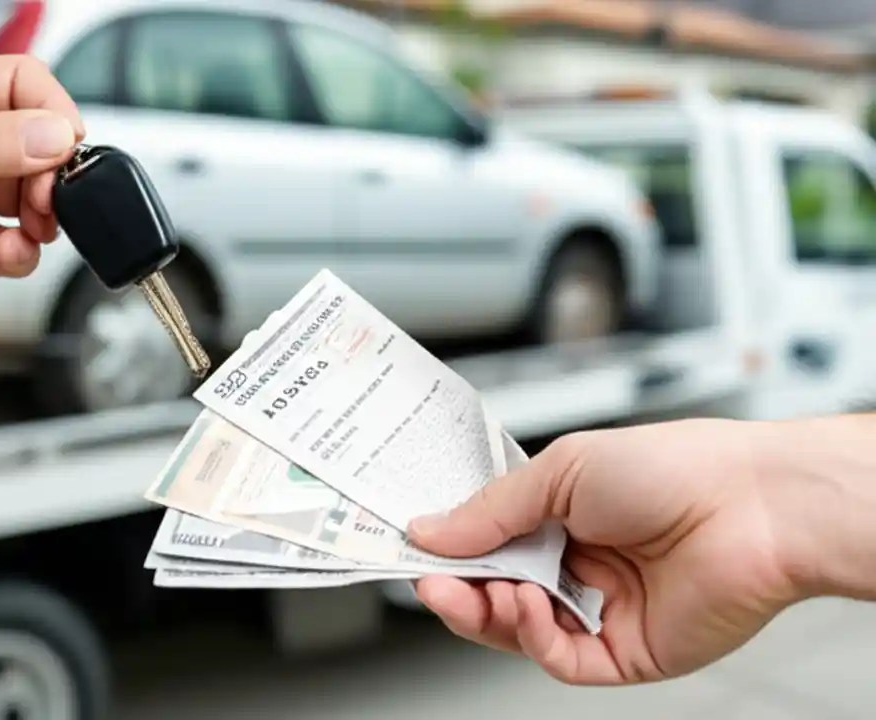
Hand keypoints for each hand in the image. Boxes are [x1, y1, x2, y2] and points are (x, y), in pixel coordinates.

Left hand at [0, 55, 84, 345]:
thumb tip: (51, 134)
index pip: (18, 84)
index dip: (50, 114)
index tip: (62, 152)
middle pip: (34, 144)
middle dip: (52, 173)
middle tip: (49, 203)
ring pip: (28, 198)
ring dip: (44, 217)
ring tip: (32, 233)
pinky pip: (7, 247)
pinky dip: (19, 255)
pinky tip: (5, 257)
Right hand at [407, 419, 806, 684]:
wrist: (755, 506)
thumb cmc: (676, 468)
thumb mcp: (561, 472)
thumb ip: (490, 510)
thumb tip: (429, 531)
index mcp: (560, 515)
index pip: (486, 542)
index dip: (448, 548)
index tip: (411, 546)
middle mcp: (577, 563)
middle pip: (493, 591)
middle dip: (456, 588)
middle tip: (429, 580)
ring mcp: (599, 609)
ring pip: (518, 630)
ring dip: (489, 612)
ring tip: (485, 590)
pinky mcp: (624, 651)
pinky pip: (560, 658)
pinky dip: (536, 637)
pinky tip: (533, 608)